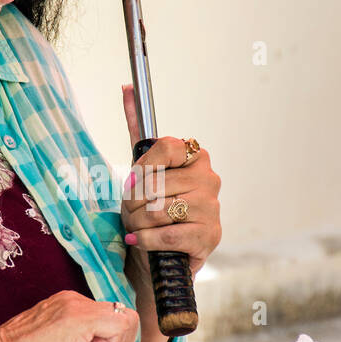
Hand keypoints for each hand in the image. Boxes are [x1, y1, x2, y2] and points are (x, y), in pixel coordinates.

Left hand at [120, 84, 221, 276]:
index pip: (165, 147)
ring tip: (139, 228)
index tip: (134, 183)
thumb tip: (127, 87)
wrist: (156, 253)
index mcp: (196, 156)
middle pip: (156, 183)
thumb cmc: (148, 210)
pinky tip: (142, 242)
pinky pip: (168, 235)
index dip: (141, 169)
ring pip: (159, 210)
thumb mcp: (141, 168)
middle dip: (133, 203)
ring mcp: (213, 208)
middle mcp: (210, 178)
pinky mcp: (210, 236)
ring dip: (138, 223)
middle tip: (133, 213)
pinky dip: (147, 241)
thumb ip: (137, 129)